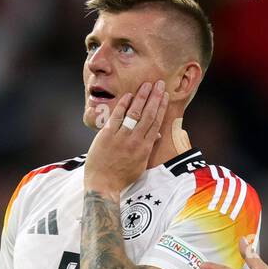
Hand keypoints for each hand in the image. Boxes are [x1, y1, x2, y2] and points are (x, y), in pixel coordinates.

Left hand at [84, 81, 168, 197]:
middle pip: (148, 115)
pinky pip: (117, 116)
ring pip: (134, 113)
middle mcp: (135, 141)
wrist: (103, 185)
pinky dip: (123, 105)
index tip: (164, 96)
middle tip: (158, 83)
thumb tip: (156, 135)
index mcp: (145, 148)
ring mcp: (121, 137)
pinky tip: (128, 95)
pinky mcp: (107, 135)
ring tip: (146, 85)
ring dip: (141, 97)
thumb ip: (147, 148)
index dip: (161, 107)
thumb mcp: (140, 165)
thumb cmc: (121, 177)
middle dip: (154, 97)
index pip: (156, 123)